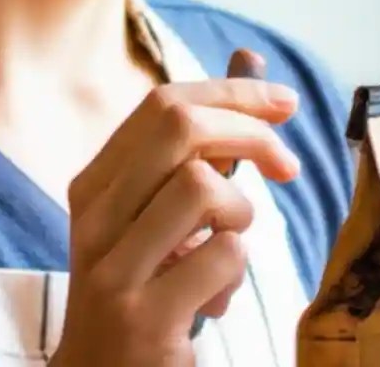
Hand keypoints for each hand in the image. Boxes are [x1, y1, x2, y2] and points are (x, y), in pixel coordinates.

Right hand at [50, 51, 299, 366]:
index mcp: (95, 183)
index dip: (234, 92)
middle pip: (181, 127)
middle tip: (285, 166)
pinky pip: (224, 257)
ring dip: (241, 217)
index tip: (285, 104)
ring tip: (226, 248)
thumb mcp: (158, 211)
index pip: (163, 103)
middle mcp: (94, 216)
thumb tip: (253, 65)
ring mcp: (114, 266)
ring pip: (205, 188)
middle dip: (251, 133)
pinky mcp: (144, 314)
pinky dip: (237, 274)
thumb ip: (201, 145)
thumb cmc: (142, 284)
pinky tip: (213, 297)